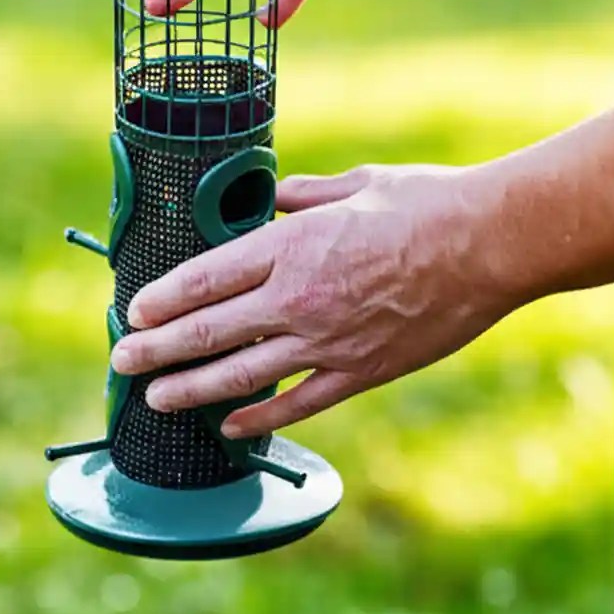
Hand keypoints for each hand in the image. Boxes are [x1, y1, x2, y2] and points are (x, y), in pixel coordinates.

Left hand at [109, 164, 523, 436]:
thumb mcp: (355, 184)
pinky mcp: (360, 371)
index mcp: (290, 246)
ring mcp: (327, 341)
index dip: (160, 300)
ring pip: (242, 376)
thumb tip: (269, 195)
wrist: (492, 244)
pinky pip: (299, 403)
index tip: (132, 313)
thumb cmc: (426, 204)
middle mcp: (297, 298)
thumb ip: (301, 196)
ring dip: (191, 390)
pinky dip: (261, 419)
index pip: (204, 279)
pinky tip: (230, 429)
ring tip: (155, 399)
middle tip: (120, 362)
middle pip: (208, 331)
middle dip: (155, 350)